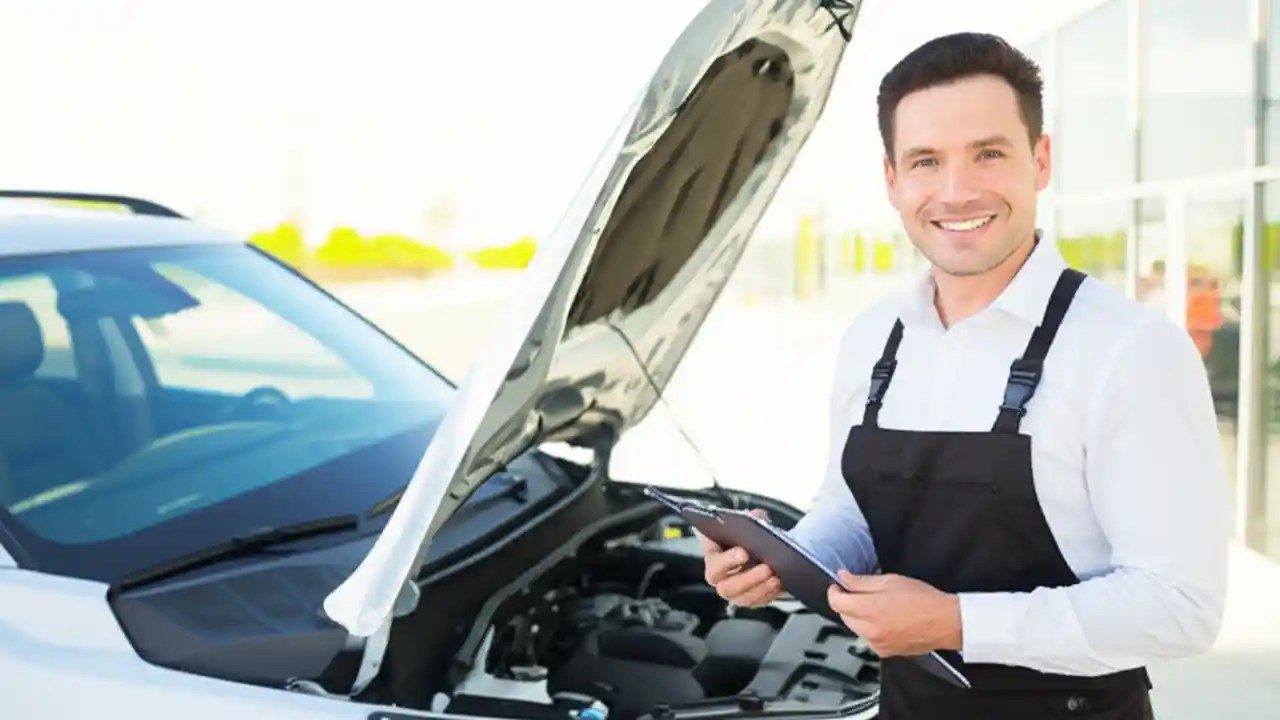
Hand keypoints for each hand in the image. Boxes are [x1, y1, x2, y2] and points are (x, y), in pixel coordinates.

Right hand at [698, 509, 781, 606]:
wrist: (753, 545)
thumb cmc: (742, 534)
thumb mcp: (743, 522)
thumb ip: (747, 518)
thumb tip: (757, 516)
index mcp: (712, 557)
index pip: (714, 564)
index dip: (728, 560)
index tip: (744, 552)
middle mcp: (719, 579)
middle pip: (727, 588)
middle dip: (749, 578)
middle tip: (767, 567)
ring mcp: (734, 591)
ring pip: (744, 598)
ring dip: (761, 588)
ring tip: (776, 576)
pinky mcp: (749, 598)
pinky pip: (758, 602)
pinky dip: (769, 593)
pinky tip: (780, 583)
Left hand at [827, 569, 961, 656]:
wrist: (945, 622)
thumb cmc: (922, 598)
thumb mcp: (890, 581)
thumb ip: (862, 582)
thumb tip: (842, 578)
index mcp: (869, 610)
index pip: (836, 603)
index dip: (834, 591)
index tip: (838, 585)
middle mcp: (869, 630)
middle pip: (844, 615)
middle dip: (847, 603)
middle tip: (860, 592)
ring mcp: (876, 644)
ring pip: (855, 628)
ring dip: (858, 616)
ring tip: (877, 606)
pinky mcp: (885, 652)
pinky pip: (868, 638)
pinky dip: (870, 628)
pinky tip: (885, 620)